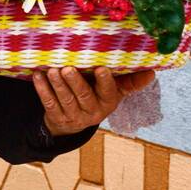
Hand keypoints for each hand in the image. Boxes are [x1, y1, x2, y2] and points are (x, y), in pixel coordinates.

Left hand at [31, 66, 154, 136]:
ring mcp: (74, 116)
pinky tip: (38, 76)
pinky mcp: (57, 118)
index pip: (109, 92)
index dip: (105, 81)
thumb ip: (130, 81)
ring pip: (65, 100)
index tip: (101, 68)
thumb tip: (152, 72)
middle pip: (83, 96)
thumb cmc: (97, 96)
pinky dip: (42, 89)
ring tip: (51, 70)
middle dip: (75, 82)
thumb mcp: (114, 91)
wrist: (74, 121)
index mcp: (108, 102)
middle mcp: (92, 112)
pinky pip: (48, 103)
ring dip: (57, 85)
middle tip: (67, 68)